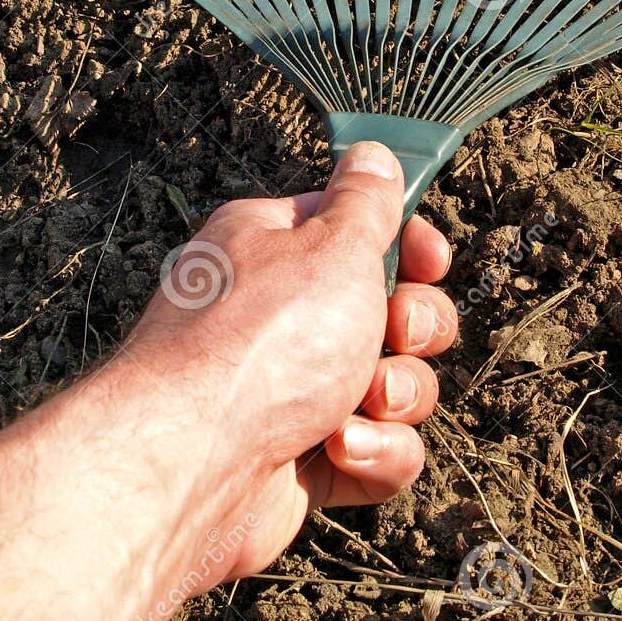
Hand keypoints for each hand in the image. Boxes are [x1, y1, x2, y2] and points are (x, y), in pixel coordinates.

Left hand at [113, 141, 455, 583]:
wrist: (190, 465)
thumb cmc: (259, 342)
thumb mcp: (331, 246)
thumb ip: (366, 202)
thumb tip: (372, 154)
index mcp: (275, 247)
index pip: (359, 230)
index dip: (407, 245)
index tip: (431, 260)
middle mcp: (280, 316)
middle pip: (391, 311)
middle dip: (414, 327)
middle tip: (398, 332)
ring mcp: (292, 390)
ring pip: (393, 386)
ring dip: (396, 395)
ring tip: (361, 402)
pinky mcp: (304, 459)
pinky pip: (376, 451)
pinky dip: (373, 453)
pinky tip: (341, 450)